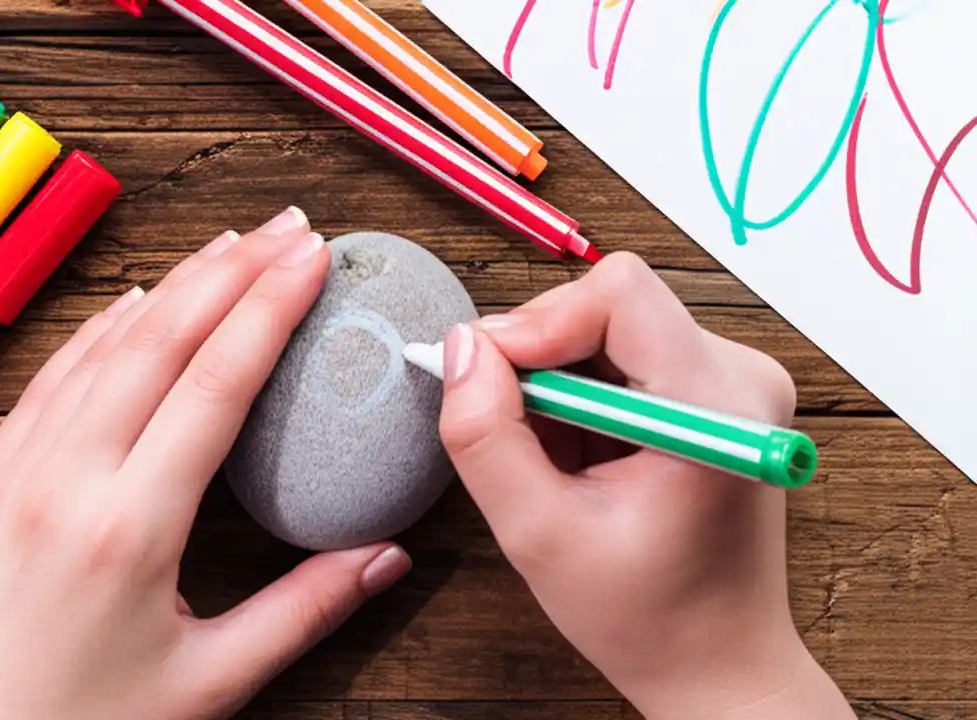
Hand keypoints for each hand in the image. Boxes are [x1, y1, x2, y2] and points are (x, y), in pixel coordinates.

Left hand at [0, 208, 410, 719]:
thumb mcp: (212, 681)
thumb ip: (306, 610)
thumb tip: (388, 557)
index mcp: (127, 530)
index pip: (213, 386)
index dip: (269, 310)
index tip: (312, 258)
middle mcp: (62, 484)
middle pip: (156, 343)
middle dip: (229, 274)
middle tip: (287, 228)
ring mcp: (11, 477)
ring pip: (98, 351)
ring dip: (167, 289)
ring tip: (225, 248)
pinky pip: (47, 384)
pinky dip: (97, 335)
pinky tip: (131, 308)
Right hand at [437, 253, 852, 718]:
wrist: (718, 663)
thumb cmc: (645, 616)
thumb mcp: (538, 535)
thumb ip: (486, 435)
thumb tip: (459, 346)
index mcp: (714, 408)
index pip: (620, 293)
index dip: (539, 322)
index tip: (488, 376)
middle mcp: (740, 377)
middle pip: (611, 304)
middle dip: (539, 355)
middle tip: (505, 424)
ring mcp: (734, 381)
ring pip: (610, 325)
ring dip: (557, 378)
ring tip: (550, 455)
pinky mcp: (716, 390)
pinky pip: (625, 352)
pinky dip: (580, 391)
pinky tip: (578, 451)